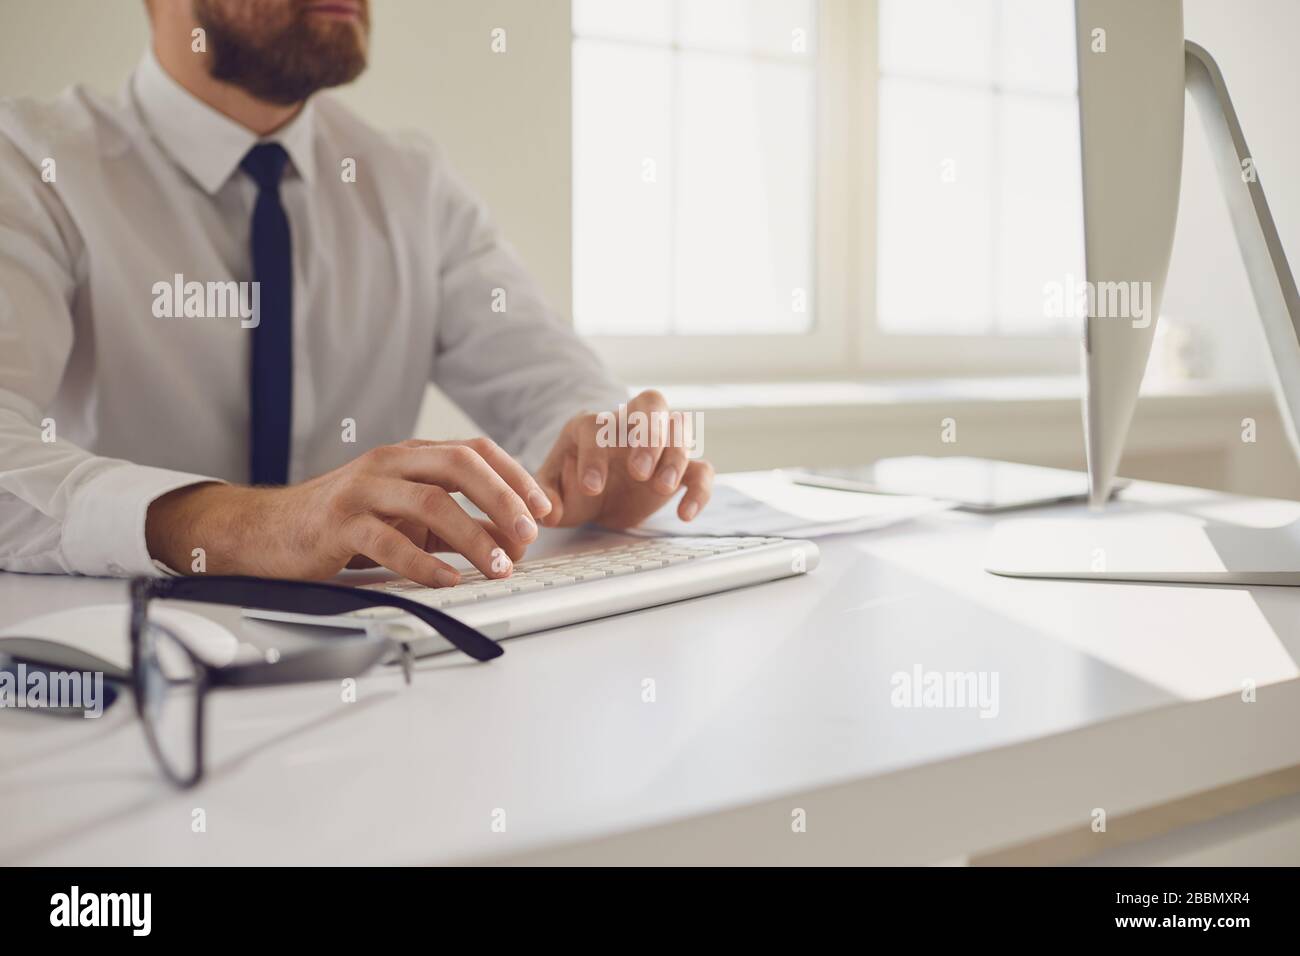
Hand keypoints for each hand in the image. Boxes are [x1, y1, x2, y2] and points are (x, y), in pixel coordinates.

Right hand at [145, 438, 553, 585]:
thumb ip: (456, 523)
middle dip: (503, 499)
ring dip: (472, 537)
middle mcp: (389, 463)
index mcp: (410, 455)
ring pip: (430, 502)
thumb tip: (512, 542)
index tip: (545, 508)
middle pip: (459, 466)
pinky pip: (389, 541)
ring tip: (498, 566)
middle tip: (531, 534)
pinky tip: (448, 581)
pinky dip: (424, 564)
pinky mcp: (338, 524)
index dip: (515, 476)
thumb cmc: (345, 522)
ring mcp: (362, 490)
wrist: (267, 530)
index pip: (475, 450)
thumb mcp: (406, 516)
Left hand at [535, 389, 713, 529]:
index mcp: (592, 426)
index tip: (591, 489)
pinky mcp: (680, 470)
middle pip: (652, 402)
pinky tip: (684, 515)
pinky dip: (699, 490)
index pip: (597, 427)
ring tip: (662, 488)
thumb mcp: (552, 491)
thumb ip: (546, 496)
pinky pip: (702, 470)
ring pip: (681, 428)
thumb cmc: (572, 484)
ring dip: (675, 457)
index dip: (594, 456)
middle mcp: (630, 426)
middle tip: (638, 472)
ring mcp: (659, 445)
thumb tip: (548, 511)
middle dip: (649, 434)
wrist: (595, 493)